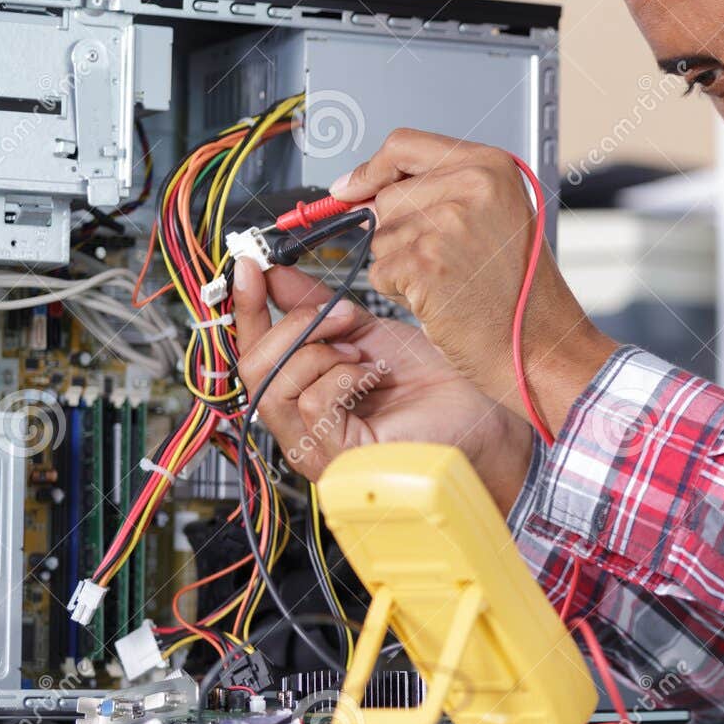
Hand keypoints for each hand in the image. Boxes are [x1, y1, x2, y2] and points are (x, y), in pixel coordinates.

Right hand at [233, 259, 532, 512]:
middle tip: (340, 315)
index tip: (249, 265)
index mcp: (301, 393)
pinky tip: (370, 375)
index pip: (252, 350)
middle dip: (294, 327)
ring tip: (362, 351)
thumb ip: (315, 309)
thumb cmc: (431, 381)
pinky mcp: (337, 457)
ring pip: (274, 386)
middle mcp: (300, 424)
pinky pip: (311, 404)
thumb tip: (272, 273)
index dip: (245, 306)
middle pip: (253, 368)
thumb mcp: (365, 332)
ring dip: (320, 352)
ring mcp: (315, 446)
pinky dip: (340, 377)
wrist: (478, 409)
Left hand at [328, 129, 616, 433]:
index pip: (404, 145)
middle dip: (398, 231)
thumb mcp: (498, 215)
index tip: (353, 186)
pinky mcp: (426, 263)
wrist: (540, 342)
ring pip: (380, 236)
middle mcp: (472, 186)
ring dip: (401, 265)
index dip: (372, 169)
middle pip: (387, 195)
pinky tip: (441, 298)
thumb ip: (441, 188)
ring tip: (450, 280)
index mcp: (491, 166)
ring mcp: (448, 224)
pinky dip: (401, 291)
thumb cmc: (521, 289)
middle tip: (444, 260)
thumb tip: (363, 186)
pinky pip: (381, 270)